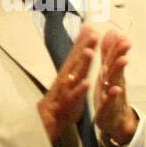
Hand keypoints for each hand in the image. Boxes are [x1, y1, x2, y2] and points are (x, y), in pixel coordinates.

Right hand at [38, 25, 98, 145]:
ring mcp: (66, 89)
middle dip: (85, 46)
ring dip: (82, 64)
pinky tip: (87, 83)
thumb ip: (77, 59)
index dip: (85, 40)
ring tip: (89, 52)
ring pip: (75, 75)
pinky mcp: (68, 103)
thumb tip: (83, 42)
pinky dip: (80, 89)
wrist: (51, 120)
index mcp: (69, 71)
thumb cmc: (64, 95)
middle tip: (94, 33)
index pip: (77, 53)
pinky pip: (75, 95)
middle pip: (77, 60)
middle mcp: (67, 77)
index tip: (93, 26)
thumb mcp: (71, 76)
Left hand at [94, 30, 138, 146]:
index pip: (113, 57)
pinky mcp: (108, 109)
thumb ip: (109, 54)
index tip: (118, 31)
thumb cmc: (110, 93)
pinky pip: (110, 102)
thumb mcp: (108, 73)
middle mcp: (114, 82)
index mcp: (111, 73)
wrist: (115, 122)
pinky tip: (115, 89)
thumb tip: (111, 33)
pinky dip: (112, 96)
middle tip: (126, 41)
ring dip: (119, 71)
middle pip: (117, 66)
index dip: (115, 44)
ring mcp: (112, 95)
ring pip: (116, 81)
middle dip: (120, 53)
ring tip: (123, 60)